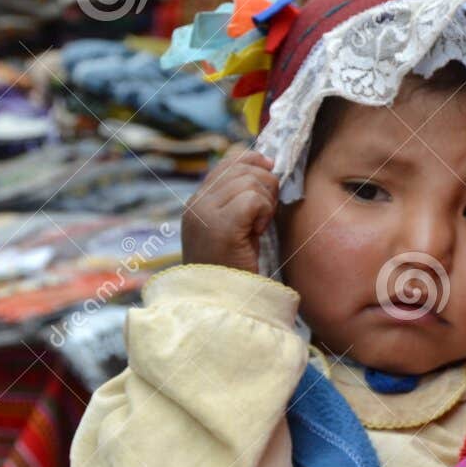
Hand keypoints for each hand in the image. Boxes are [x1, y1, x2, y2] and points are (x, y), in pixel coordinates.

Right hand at [181, 149, 279, 273]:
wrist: (221, 304)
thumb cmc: (235, 269)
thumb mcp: (236, 228)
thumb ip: (241, 199)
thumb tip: (266, 163)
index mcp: (198, 203)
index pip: (228, 162)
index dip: (253, 162)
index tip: (269, 176)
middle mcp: (196, 204)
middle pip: (242, 167)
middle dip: (265, 184)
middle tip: (265, 214)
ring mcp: (204, 214)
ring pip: (250, 181)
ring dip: (266, 201)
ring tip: (259, 226)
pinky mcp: (219, 226)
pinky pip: (253, 199)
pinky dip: (263, 212)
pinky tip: (257, 231)